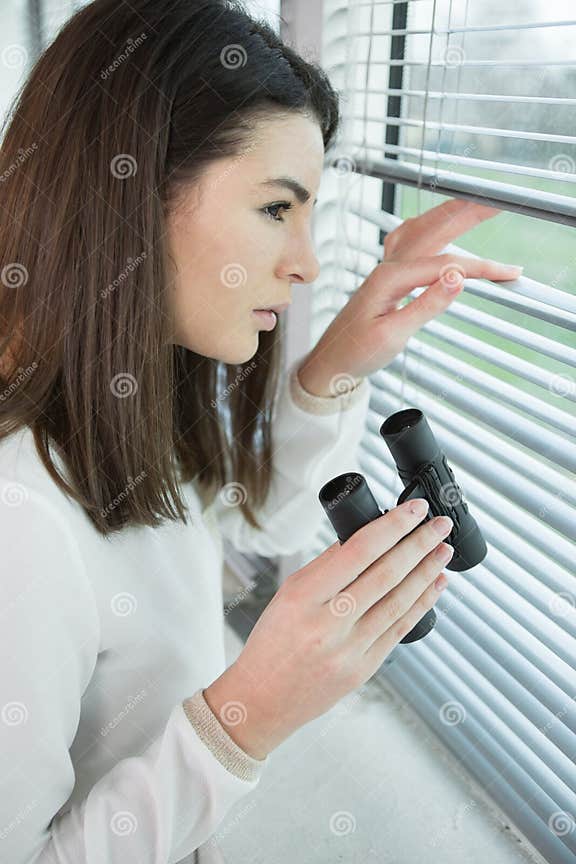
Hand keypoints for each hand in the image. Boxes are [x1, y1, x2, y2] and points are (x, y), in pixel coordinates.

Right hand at [203, 500, 453, 758]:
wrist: (263, 699)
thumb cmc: (272, 643)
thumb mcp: (287, 593)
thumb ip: (326, 565)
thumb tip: (363, 536)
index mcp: (304, 596)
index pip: (358, 551)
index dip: (392, 526)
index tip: (414, 510)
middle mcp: (328, 623)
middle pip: (385, 574)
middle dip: (419, 544)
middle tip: (439, 524)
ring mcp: (349, 649)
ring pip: (398, 602)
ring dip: (426, 572)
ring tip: (443, 550)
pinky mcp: (364, 669)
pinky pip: (399, 630)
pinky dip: (421, 604)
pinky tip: (434, 585)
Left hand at [297, 200, 523, 396]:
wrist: (329, 363)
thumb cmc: (355, 353)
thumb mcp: (393, 335)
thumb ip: (426, 305)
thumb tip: (459, 278)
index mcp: (390, 278)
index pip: (447, 264)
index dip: (481, 267)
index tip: (510, 272)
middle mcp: (388, 266)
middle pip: (434, 229)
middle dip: (469, 213)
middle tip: (500, 202)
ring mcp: (387, 269)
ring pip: (423, 229)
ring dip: (452, 214)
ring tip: (480, 203)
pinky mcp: (388, 277)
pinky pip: (412, 241)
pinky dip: (432, 228)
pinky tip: (439, 225)